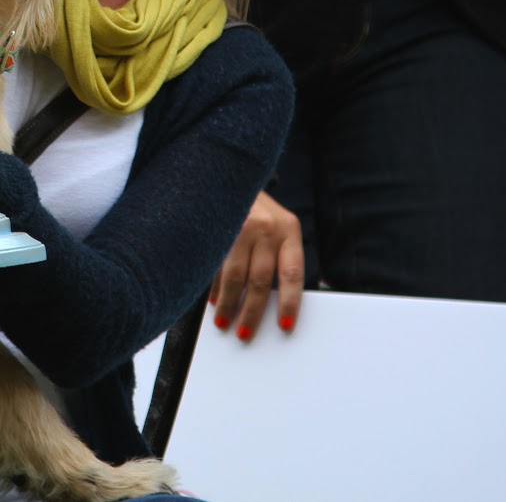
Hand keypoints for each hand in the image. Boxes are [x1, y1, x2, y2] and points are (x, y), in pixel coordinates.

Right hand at [208, 190, 302, 341]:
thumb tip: (274, 303)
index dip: (289, 302)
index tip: (285, 325)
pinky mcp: (217, 226)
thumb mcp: (278, 226)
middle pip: (261, 280)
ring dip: (229, 303)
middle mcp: (266, 227)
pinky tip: (213, 300)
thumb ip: (278, 257)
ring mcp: (239, 225)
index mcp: (289, 229)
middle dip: (252, 312)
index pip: (292, 273)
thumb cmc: (260, 210)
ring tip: (224, 321)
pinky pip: (216, 265)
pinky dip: (214, 286)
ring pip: (234, 276)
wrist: (232, 170)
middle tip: (245, 333)